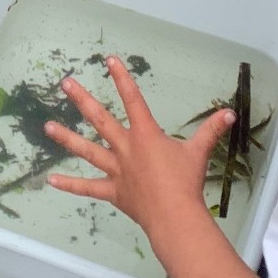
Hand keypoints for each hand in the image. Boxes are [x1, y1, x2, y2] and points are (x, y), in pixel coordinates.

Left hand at [44, 57, 233, 248]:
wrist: (174, 217)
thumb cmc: (186, 182)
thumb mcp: (199, 152)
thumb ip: (212, 130)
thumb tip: (229, 112)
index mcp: (145, 134)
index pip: (133, 99)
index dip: (122, 78)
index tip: (108, 60)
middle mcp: (126, 148)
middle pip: (100, 119)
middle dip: (82, 99)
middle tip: (66, 84)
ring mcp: (116, 170)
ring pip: (87, 150)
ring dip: (66, 138)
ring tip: (47, 126)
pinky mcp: (113, 191)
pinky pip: (88, 188)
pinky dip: (70, 185)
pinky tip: (51, 180)